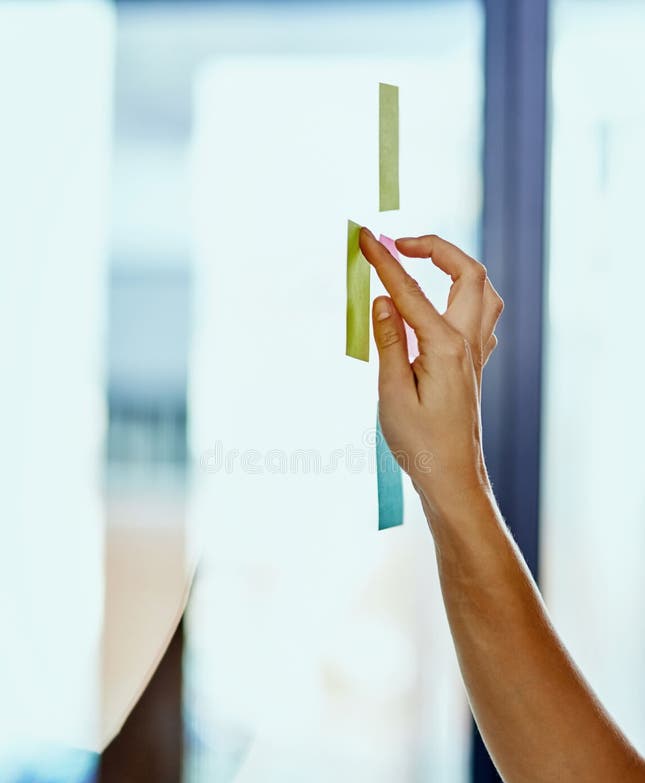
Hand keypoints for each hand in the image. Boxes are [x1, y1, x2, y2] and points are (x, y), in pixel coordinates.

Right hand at [358, 228, 503, 514]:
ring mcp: (476, 354)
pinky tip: (445, 305)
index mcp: (445, 348)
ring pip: (484, 292)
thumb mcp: (392, 393)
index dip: (385, 261)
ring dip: (459, 267)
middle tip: (401, 243)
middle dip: (437, 248)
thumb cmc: (419, 443)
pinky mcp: (474, 366)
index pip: (410, 291)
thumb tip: (384, 299)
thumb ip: (389, 341)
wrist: (451, 477)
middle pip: (469, 274)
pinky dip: (466, 295)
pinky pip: (482, 316)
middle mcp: (468, 344)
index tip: (365, 237)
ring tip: (426, 262)